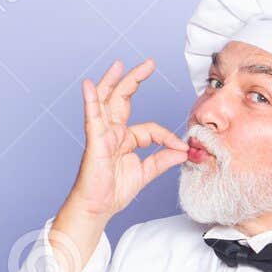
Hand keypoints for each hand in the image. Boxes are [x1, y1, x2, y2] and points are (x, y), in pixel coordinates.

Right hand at [67, 59, 187, 222]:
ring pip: (106, 101)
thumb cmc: (114, 191)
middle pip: (123, 99)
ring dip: (113, 81)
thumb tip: (183, 151)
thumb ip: (163, 160)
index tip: (182, 147)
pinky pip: (92, 117)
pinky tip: (88, 85)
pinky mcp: (94, 141)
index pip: (151, 128)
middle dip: (135, 80)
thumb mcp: (145, 173)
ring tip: (119, 64)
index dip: (168, 136)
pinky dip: (90, 100)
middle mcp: (113, 132)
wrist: (98, 207)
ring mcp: (102, 134)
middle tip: (148, 64)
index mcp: (126, 139)